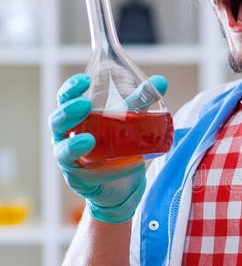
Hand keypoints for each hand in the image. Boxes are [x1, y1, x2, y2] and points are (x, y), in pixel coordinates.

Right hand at [49, 72, 168, 223]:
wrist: (125, 186)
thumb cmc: (121, 150)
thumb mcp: (130, 123)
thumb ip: (141, 102)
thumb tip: (161, 81)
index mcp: (77, 119)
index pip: (66, 99)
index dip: (71, 89)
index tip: (85, 79)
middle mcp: (68, 137)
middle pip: (57, 121)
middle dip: (68, 111)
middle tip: (85, 104)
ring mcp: (70, 158)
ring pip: (62, 148)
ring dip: (74, 143)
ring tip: (89, 139)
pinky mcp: (77, 178)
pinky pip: (78, 171)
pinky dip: (86, 167)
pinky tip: (93, 159)